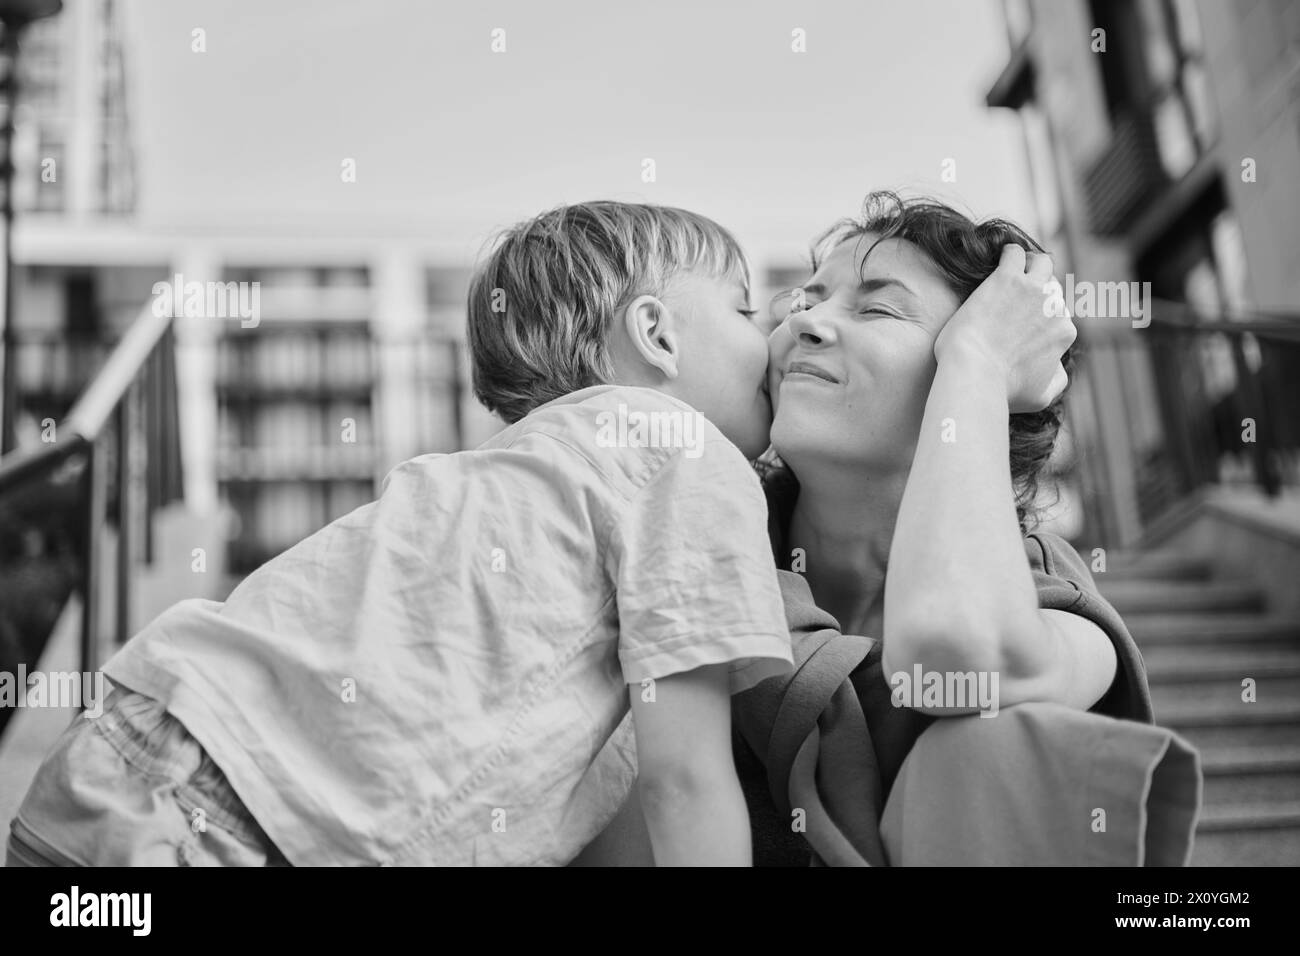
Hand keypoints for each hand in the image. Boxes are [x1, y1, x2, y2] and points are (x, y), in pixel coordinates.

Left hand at [932, 244, 1075, 412]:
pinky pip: (1014, 253)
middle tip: (1013, 295)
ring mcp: (1033, 290)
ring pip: (1041, 263)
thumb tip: (1058, 366)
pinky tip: (997, 260)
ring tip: (1011, 271)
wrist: (974, 373)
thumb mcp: (1041, 396)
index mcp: (1064, 333)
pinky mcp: (1008, 278)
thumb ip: (1057, 379)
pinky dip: (1008, 254)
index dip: (1039, 317)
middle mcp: (1055, 308)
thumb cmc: (1002, 390)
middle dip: (1036, 291)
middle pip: (1051, 289)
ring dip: (1028, 264)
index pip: (1058, 315)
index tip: (1020, 320)